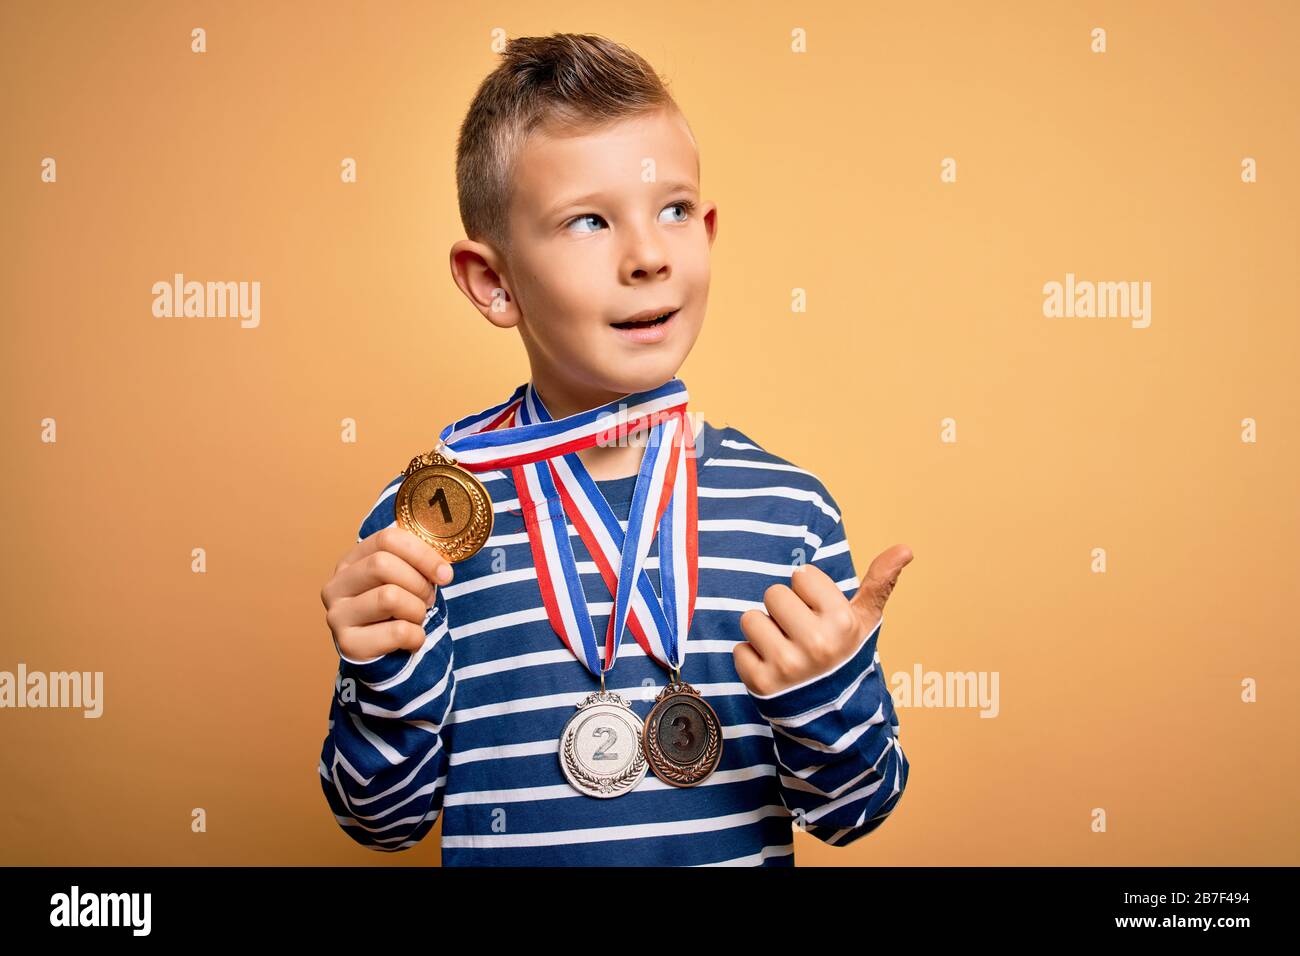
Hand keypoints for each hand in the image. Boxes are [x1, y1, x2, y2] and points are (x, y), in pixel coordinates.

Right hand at [322, 526, 454, 660]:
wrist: (385, 656)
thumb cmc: (398, 612)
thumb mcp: (404, 580)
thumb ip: (416, 563)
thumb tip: (442, 568)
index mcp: (350, 562)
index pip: (387, 539)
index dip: (423, 553)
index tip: (444, 573)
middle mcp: (336, 586)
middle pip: (382, 564)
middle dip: (418, 583)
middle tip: (428, 600)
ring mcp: (337, 615)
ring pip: (389, 597)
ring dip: (416, 610)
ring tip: (416, 619)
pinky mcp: (348, 644)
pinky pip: (397, 632)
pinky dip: (416, 636)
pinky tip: (410, 640)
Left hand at [734, 545, 912, 696]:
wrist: (833, 715)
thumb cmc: (845, 657)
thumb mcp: (864, 621)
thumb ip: (880, 583)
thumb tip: (905, 547)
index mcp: (842, 622)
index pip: (802, 575)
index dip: (808, 593)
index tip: (818, 614)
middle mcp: (816, 644)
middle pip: (774, 593)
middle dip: (783, 611)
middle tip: (798, 633)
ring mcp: (787, 665)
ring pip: (750, 618)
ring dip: (763, 632)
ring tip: (784, 648)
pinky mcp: (761, 683)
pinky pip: (739, 649)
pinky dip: (751, 658)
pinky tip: (771, 669)